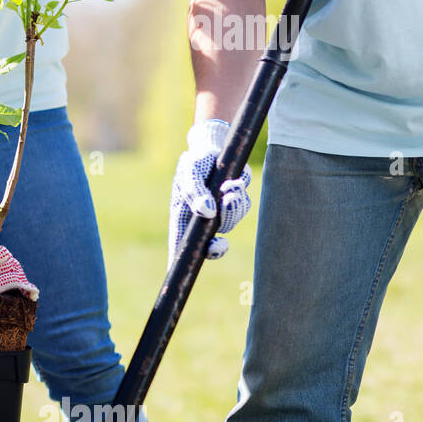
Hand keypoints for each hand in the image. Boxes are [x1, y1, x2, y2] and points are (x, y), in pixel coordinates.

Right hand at [167, 119, 251, 265]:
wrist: (213, 146)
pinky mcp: (233, 205)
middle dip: (223, 231)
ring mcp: (218, 214)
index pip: (180, 245)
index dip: (179, 261)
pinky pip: (243, 208)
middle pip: (213, 241)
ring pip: (232, 223)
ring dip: (235, 205)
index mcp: (183, 216)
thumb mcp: (190, 174)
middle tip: (225, 218)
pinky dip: (241, 194)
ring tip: (231, 184)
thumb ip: (195, 193)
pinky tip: (235, 180)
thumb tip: (208, 213)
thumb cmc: (195, 161)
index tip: (179, 274)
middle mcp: (201, 219)